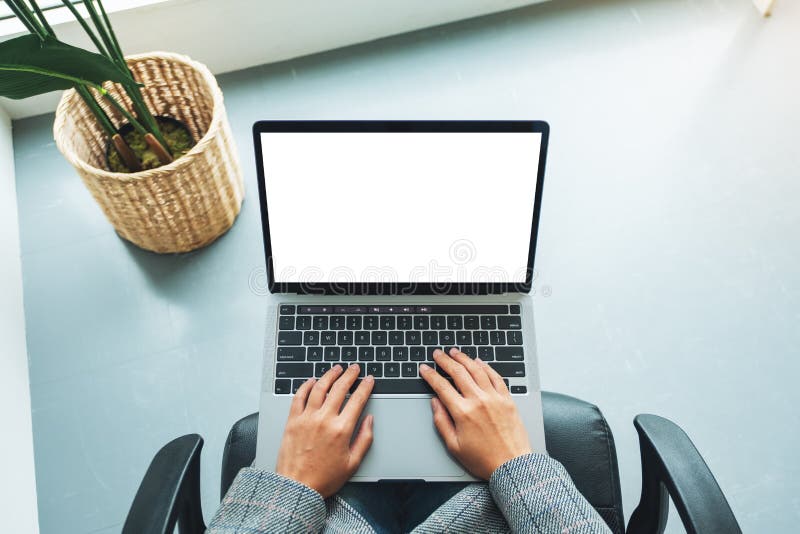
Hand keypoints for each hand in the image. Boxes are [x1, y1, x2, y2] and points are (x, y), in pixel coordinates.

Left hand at [275, 364, 374, 496]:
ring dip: (329, 375)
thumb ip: (364, 439)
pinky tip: (312, 381)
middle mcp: (324, 420)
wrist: (297, 487)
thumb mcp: (353, 463)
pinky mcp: (292, 420)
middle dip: (349, 375)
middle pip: (339, 388)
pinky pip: (299, 396)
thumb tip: (369, 420)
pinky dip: (306, 385)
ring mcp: (307, 418)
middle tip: (354, 369)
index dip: (365, 387)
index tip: (369, 380)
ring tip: (336, 369)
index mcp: (341, 430)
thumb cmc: (324, 478)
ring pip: (319, 387)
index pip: (357, 400)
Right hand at [419, 348, 531, 479]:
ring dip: (463, 358)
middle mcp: (479, 401)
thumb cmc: (483, 459)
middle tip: (437, 354)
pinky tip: (478, 362)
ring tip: (454, 352)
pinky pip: (495, 376)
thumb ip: (441, 422)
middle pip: (458, 372)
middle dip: (445, 361)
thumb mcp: (454, 446)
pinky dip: (485, 366)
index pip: (442, 387)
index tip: (424, 369)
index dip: (430, 375)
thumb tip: (435, 403)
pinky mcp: (507, 399)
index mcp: (463, 413)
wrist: (512, 465)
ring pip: (476, 370)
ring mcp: (494, 398)